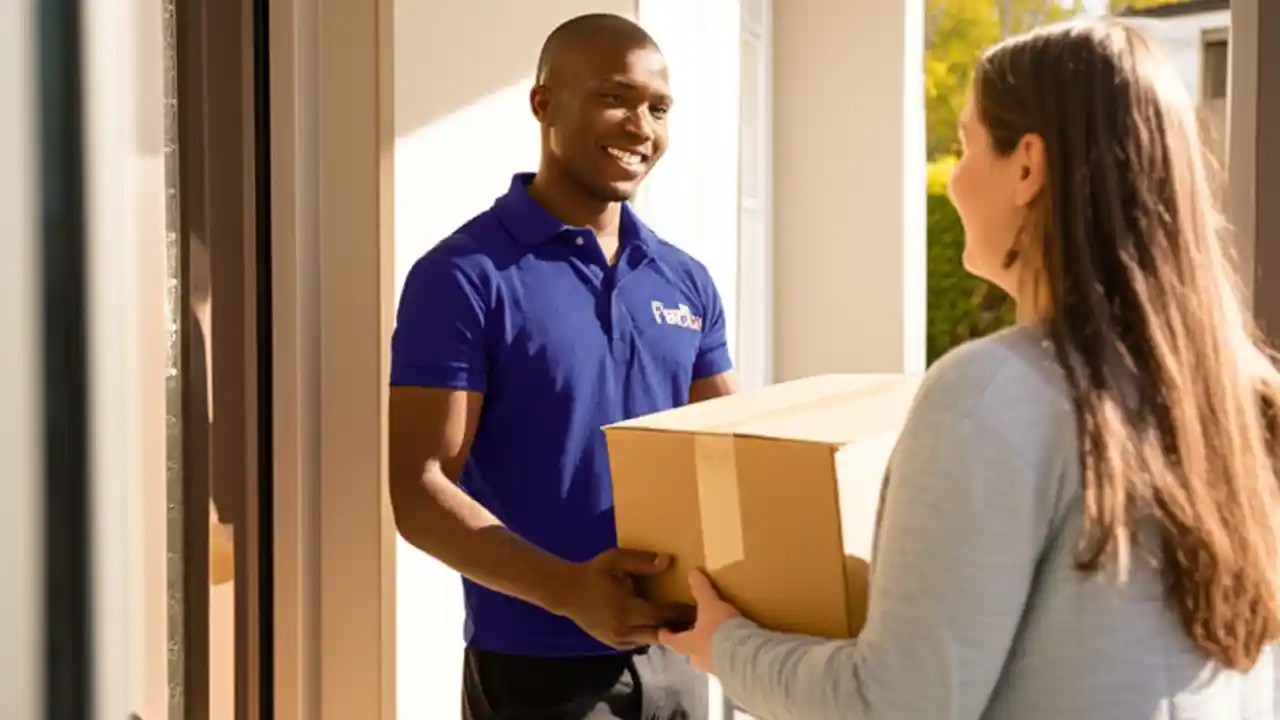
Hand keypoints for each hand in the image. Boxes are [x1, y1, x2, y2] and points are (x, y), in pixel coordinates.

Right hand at [555, 548, 694, 649]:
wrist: (566, 592)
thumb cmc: (593, 572)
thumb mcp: (615, 560)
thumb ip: (641, 561)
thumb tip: (667, 560)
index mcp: (627, 609)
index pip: (661, 614)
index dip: (680, 612)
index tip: (698, 608)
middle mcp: (624, 629)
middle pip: (659, 632)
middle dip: (678, 627)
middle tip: (698, 621)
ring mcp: (618, 639)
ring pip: (649, 640)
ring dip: (665, 633)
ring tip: (683, 626)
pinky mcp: (613, 643)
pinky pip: (638, 643)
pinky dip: (650, 636)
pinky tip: (660, 629)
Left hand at [658, 570, 741, 671]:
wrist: (744, 656)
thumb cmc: (719, 630)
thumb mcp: (710, 605)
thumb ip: (701, 590)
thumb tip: (692, 572)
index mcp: (687, 644)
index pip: (670, 640)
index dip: (666, 634)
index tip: (662, 630)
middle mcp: (698, 659)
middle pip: (689, 651)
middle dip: (691, 642)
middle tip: (695, 630)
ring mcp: (714, 668)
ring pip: (707, 657)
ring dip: (710, 648)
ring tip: (718, 636)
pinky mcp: (731, 672)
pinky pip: (726, 662)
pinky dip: (727, 654)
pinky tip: (735, 647)